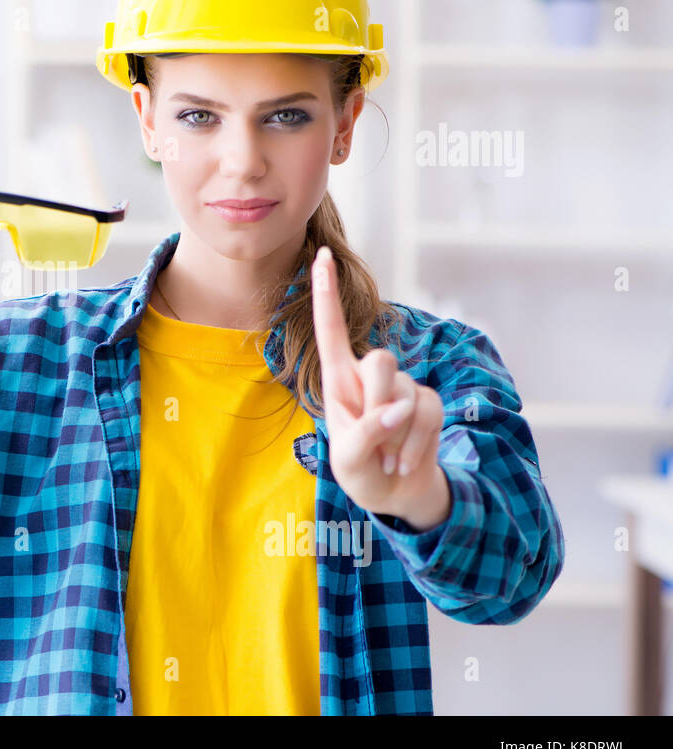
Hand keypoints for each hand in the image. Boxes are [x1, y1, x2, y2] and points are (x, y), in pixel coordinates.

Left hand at [311, 245, 450, 531]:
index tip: (320, 254)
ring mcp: (401, 387)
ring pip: (405, 394)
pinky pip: (428, 414)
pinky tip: (403, 463)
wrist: (398, 494)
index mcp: (339, 380)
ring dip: (396, 436)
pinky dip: (415, 445)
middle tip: (373, 441)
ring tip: (386, 458)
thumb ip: (363, 434)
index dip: (324, 293)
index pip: (330, 329)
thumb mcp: (348, 461)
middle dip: (378, 403)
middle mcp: (370, 375)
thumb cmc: (362, 473)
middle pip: (381, 361)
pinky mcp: (427, 401)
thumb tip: (394, 411)